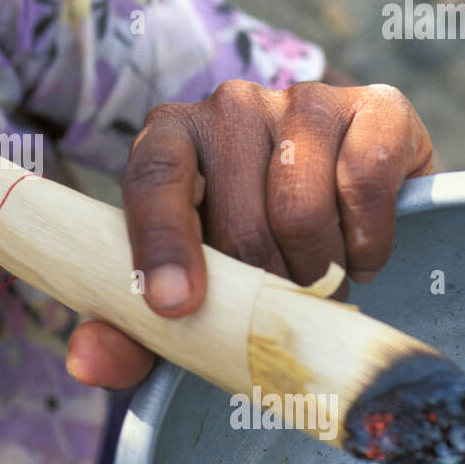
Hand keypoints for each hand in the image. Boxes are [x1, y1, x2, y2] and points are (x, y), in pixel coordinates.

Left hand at [65, 80, 433, 389]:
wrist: (344, 210)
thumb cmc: (244, 251)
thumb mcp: (184, 288)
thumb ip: (130, 328)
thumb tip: (87, 364)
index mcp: (168, 138)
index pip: (152, 177)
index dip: (161, 243)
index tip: (173, 307)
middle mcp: (230, 106)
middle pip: (237, 218)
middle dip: (260, 288)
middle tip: (278, 308)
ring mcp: (303, 99)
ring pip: (301, 209)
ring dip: (316, 272)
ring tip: (317, 279)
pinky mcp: (376, 105)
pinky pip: (365, 184)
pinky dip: (366, 242)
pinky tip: (359, 250)